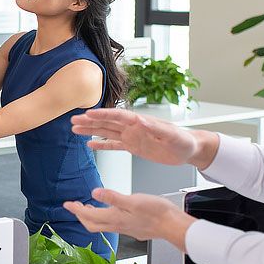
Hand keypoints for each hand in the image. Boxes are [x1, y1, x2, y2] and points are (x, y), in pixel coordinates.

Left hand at [64, 189, 193, 249]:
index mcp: (115, 218)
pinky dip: (104, 218)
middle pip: (92, 224)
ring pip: (102, 225)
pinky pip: (112, 225)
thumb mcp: (133, 201)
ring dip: (91, 217)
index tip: (66, 204)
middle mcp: (117, 225)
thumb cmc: (156, 212)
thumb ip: (113, 197)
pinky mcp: (132, 228)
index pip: (89, 215)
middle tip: (73, 206)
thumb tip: (94, 193)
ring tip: (87, 207)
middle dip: (81, 215)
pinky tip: (109, 211)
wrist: (173, 226)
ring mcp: (125, 228)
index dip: (76, 210)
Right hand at [70, 108, 203, 166]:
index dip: (102, 114)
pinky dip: (102, 145)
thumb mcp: (172, 136)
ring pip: (107, 132)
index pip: (117, 116)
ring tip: (75, 129)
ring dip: (91, 130)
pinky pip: (114, 145)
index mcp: (140, 123)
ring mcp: (132, 136)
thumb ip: (156, 128)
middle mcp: (133, 128)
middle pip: (107, 122)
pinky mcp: (134, 146)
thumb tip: (140, 120)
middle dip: (90, 121)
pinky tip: (90, 145)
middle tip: (73, 120)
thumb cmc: (184, 141)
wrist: (189, 149)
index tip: (87, 114)